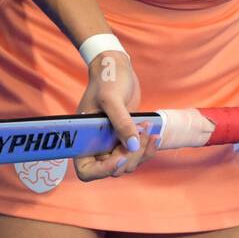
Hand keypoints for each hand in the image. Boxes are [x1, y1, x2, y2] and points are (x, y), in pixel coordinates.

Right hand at [74, 50, 159, 182]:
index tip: (121, 157)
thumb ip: (121, 123)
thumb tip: (132, 147)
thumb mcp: (112, 100)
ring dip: (142, 151)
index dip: (104, 170)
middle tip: (141, 132)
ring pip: (128, 162)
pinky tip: (155, 134)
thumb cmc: (107, 79)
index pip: (87, 171)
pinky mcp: (126, 136)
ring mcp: (112, 142)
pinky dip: (148, 146)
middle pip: (113, 169)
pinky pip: (138, 152)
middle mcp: (96, 144)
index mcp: (82, 139)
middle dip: (130, 156)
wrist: (118, 66)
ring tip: (148, 127)